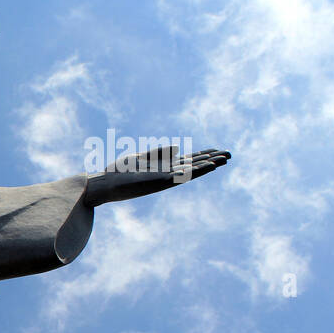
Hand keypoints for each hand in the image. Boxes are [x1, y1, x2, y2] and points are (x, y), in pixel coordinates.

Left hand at [86, 147, 230, 205]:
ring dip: (208, 165)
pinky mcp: (160, 182)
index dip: (204, 155)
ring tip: (224, 159)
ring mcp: (164, 178)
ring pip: (191, 171)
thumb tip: (177, 148)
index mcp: (162, 167)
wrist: (102, 184)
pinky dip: (195, 170)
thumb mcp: (139, 158)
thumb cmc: (118, 172)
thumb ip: (157, 154)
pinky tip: (207, 165)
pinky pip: (181, 176)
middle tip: (231, 154)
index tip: (219, 151)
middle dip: (212, 160)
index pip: (188, 160)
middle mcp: (166, 173)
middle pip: (194, 165)